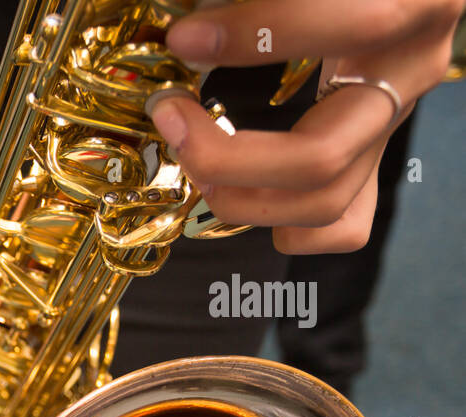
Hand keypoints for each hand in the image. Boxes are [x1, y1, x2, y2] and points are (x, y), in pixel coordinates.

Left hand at [148, 0, 464, 253]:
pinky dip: (286, 225)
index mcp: (414, 4)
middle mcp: (409, 76)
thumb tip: (192, 28)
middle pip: (322, 157)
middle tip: (170, 116)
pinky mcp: (373, 157)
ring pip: (323, 204)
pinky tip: (243, 188)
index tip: (185, 39)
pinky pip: (342, 226)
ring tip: (188, 153)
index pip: (354, 26)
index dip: (261, 35)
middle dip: (225, 155)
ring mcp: (392, 125)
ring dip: (238, 197)